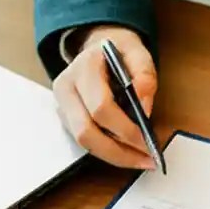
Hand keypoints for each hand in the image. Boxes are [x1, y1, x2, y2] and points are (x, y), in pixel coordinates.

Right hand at [52, 24, 157, 168]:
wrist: (96, 48)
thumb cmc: (118, 51)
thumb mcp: (137, 51)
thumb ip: (145, 75)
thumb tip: (144, 108)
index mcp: (83, 68)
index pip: (100, 107)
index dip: (124, 129)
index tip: (147, 141)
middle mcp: (66, 87)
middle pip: (86, 132)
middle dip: (118, 152)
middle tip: (147, 159)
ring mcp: (62, 105)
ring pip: (83, 142)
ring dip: (114, 156)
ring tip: (141, 160)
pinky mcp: (66, 118)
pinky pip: (86, 141)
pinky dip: (108, 151)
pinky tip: (129, 153)